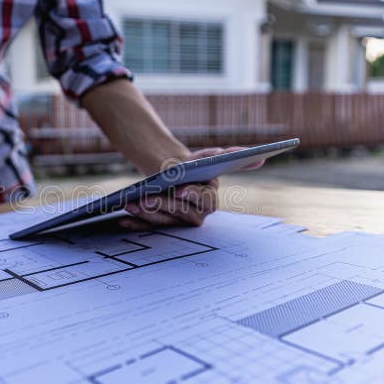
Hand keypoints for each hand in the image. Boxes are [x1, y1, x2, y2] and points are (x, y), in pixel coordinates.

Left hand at [121, 147, 263, 230]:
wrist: (170, 173)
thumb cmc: (191, 166)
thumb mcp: (206, 157)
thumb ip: (232, 155)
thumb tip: (261, 156)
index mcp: (209, 198)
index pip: (205, 201)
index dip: (193, 196)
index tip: (180, 190)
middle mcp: (196, 215)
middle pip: (181, 214)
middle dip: (163, 206)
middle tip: (145, 198)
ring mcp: (176, 222)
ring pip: (163, 222)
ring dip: (147, 215)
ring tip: (130, 204)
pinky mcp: (159, 226)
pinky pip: (147, 228)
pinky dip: (136, 224)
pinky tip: (123, 218)